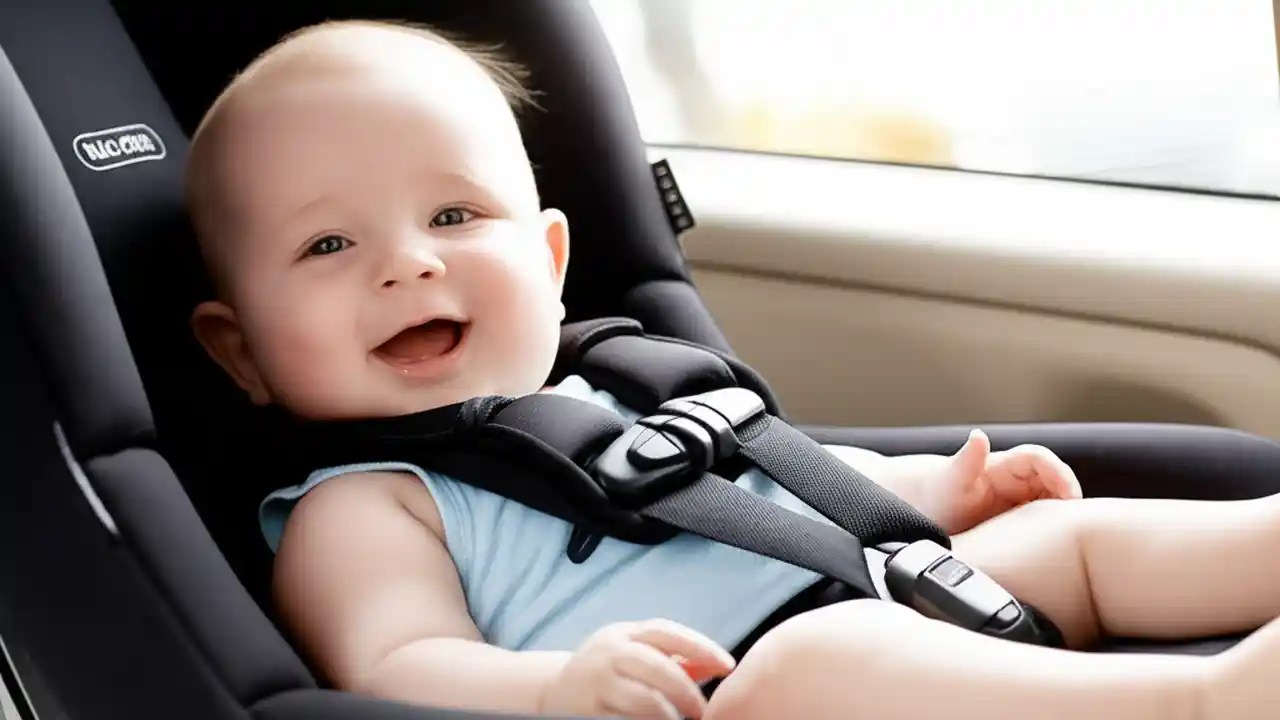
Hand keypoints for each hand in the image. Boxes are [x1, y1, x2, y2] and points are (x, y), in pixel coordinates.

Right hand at [539, 619, 735, 719]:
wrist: (552, 690)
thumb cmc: (606, 671)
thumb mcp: (635, 655)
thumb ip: (674, 658)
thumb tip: (716, 666)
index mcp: (625, 633)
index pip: (666, 631)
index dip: (700, 646)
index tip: (728, 666)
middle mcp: (608, 651)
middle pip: (657, 666)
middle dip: (686, 690)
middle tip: (702, 711)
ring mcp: (595, 681)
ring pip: (641, 698)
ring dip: (668, 714)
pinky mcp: (585, 710)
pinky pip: (623, 719)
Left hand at [928, 429, 1081, 533]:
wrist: (927, 510)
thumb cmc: (939, 492)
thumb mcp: (952, 479)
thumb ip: (967, 459)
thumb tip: (978, 436)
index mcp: (1003, 465)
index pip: (1040, 459)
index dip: (1059, 473)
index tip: (1070, 496)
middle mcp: (1016, 478)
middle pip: (1056, 479)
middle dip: (1070, 496)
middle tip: (1076, 523)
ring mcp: (1020, 497)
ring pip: (1055, 498)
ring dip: (1065, 512)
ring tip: (1069, 535)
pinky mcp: (1020, 516)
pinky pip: (1046, 517)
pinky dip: (1055, 526)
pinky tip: (1055, 544)